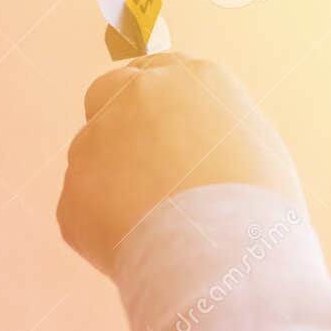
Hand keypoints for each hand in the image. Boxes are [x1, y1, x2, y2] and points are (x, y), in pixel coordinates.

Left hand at [56, 52, 302, 273]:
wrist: (225, 259)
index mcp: (191, 78)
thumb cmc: (258, 211)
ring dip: (112, 181)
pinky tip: (139, 248)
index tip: (153, 125)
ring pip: (92, 155)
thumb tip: (183, 138)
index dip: (154, 104)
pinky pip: (83, 209)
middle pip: (108, 92)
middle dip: (114, 119)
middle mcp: (137, 96)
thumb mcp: (252, 146)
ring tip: (158, 226)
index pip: (157, 71)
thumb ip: (207, 127)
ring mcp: (95, 141)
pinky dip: (103, 228)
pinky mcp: (72, 194)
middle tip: (135, 165)